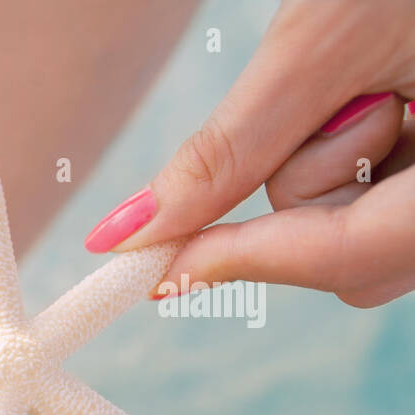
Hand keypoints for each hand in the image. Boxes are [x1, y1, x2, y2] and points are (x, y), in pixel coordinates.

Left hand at [83, 0, 414, 307]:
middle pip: (353, 256)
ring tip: (379, 66)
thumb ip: (236, 147)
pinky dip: (358, 151)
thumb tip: (140, 230)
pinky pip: (382, 197)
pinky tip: (383, 85)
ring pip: (362, 229)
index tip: (155, 268)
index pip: (345, 256)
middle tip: (329, 96)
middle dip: (310, 184)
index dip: (240, 261)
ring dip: (337, 155)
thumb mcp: (326, 39)